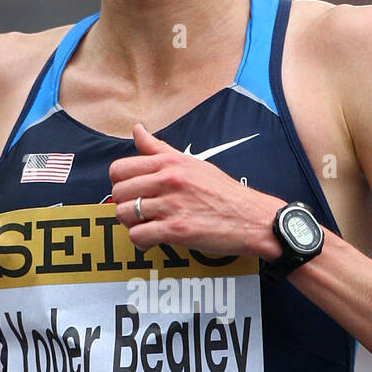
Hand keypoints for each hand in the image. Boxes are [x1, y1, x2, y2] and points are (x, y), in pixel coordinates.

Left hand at [109, 122, 281, 257]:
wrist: (252, 218)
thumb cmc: (223, 192)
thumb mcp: (192, 163)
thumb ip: (160, 149)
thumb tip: (137, 129)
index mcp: (170, 162)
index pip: (120, 169)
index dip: (120, 184)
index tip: (132, 192)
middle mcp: (168, 180)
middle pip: (119, 193)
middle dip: (125, 205)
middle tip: (140, 213)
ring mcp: (172, 205)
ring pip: (125, 215)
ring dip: (132, 224)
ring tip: (147, 226)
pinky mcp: (176, 230)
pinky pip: (138, 236)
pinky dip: (141, 241)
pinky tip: (153, 240)